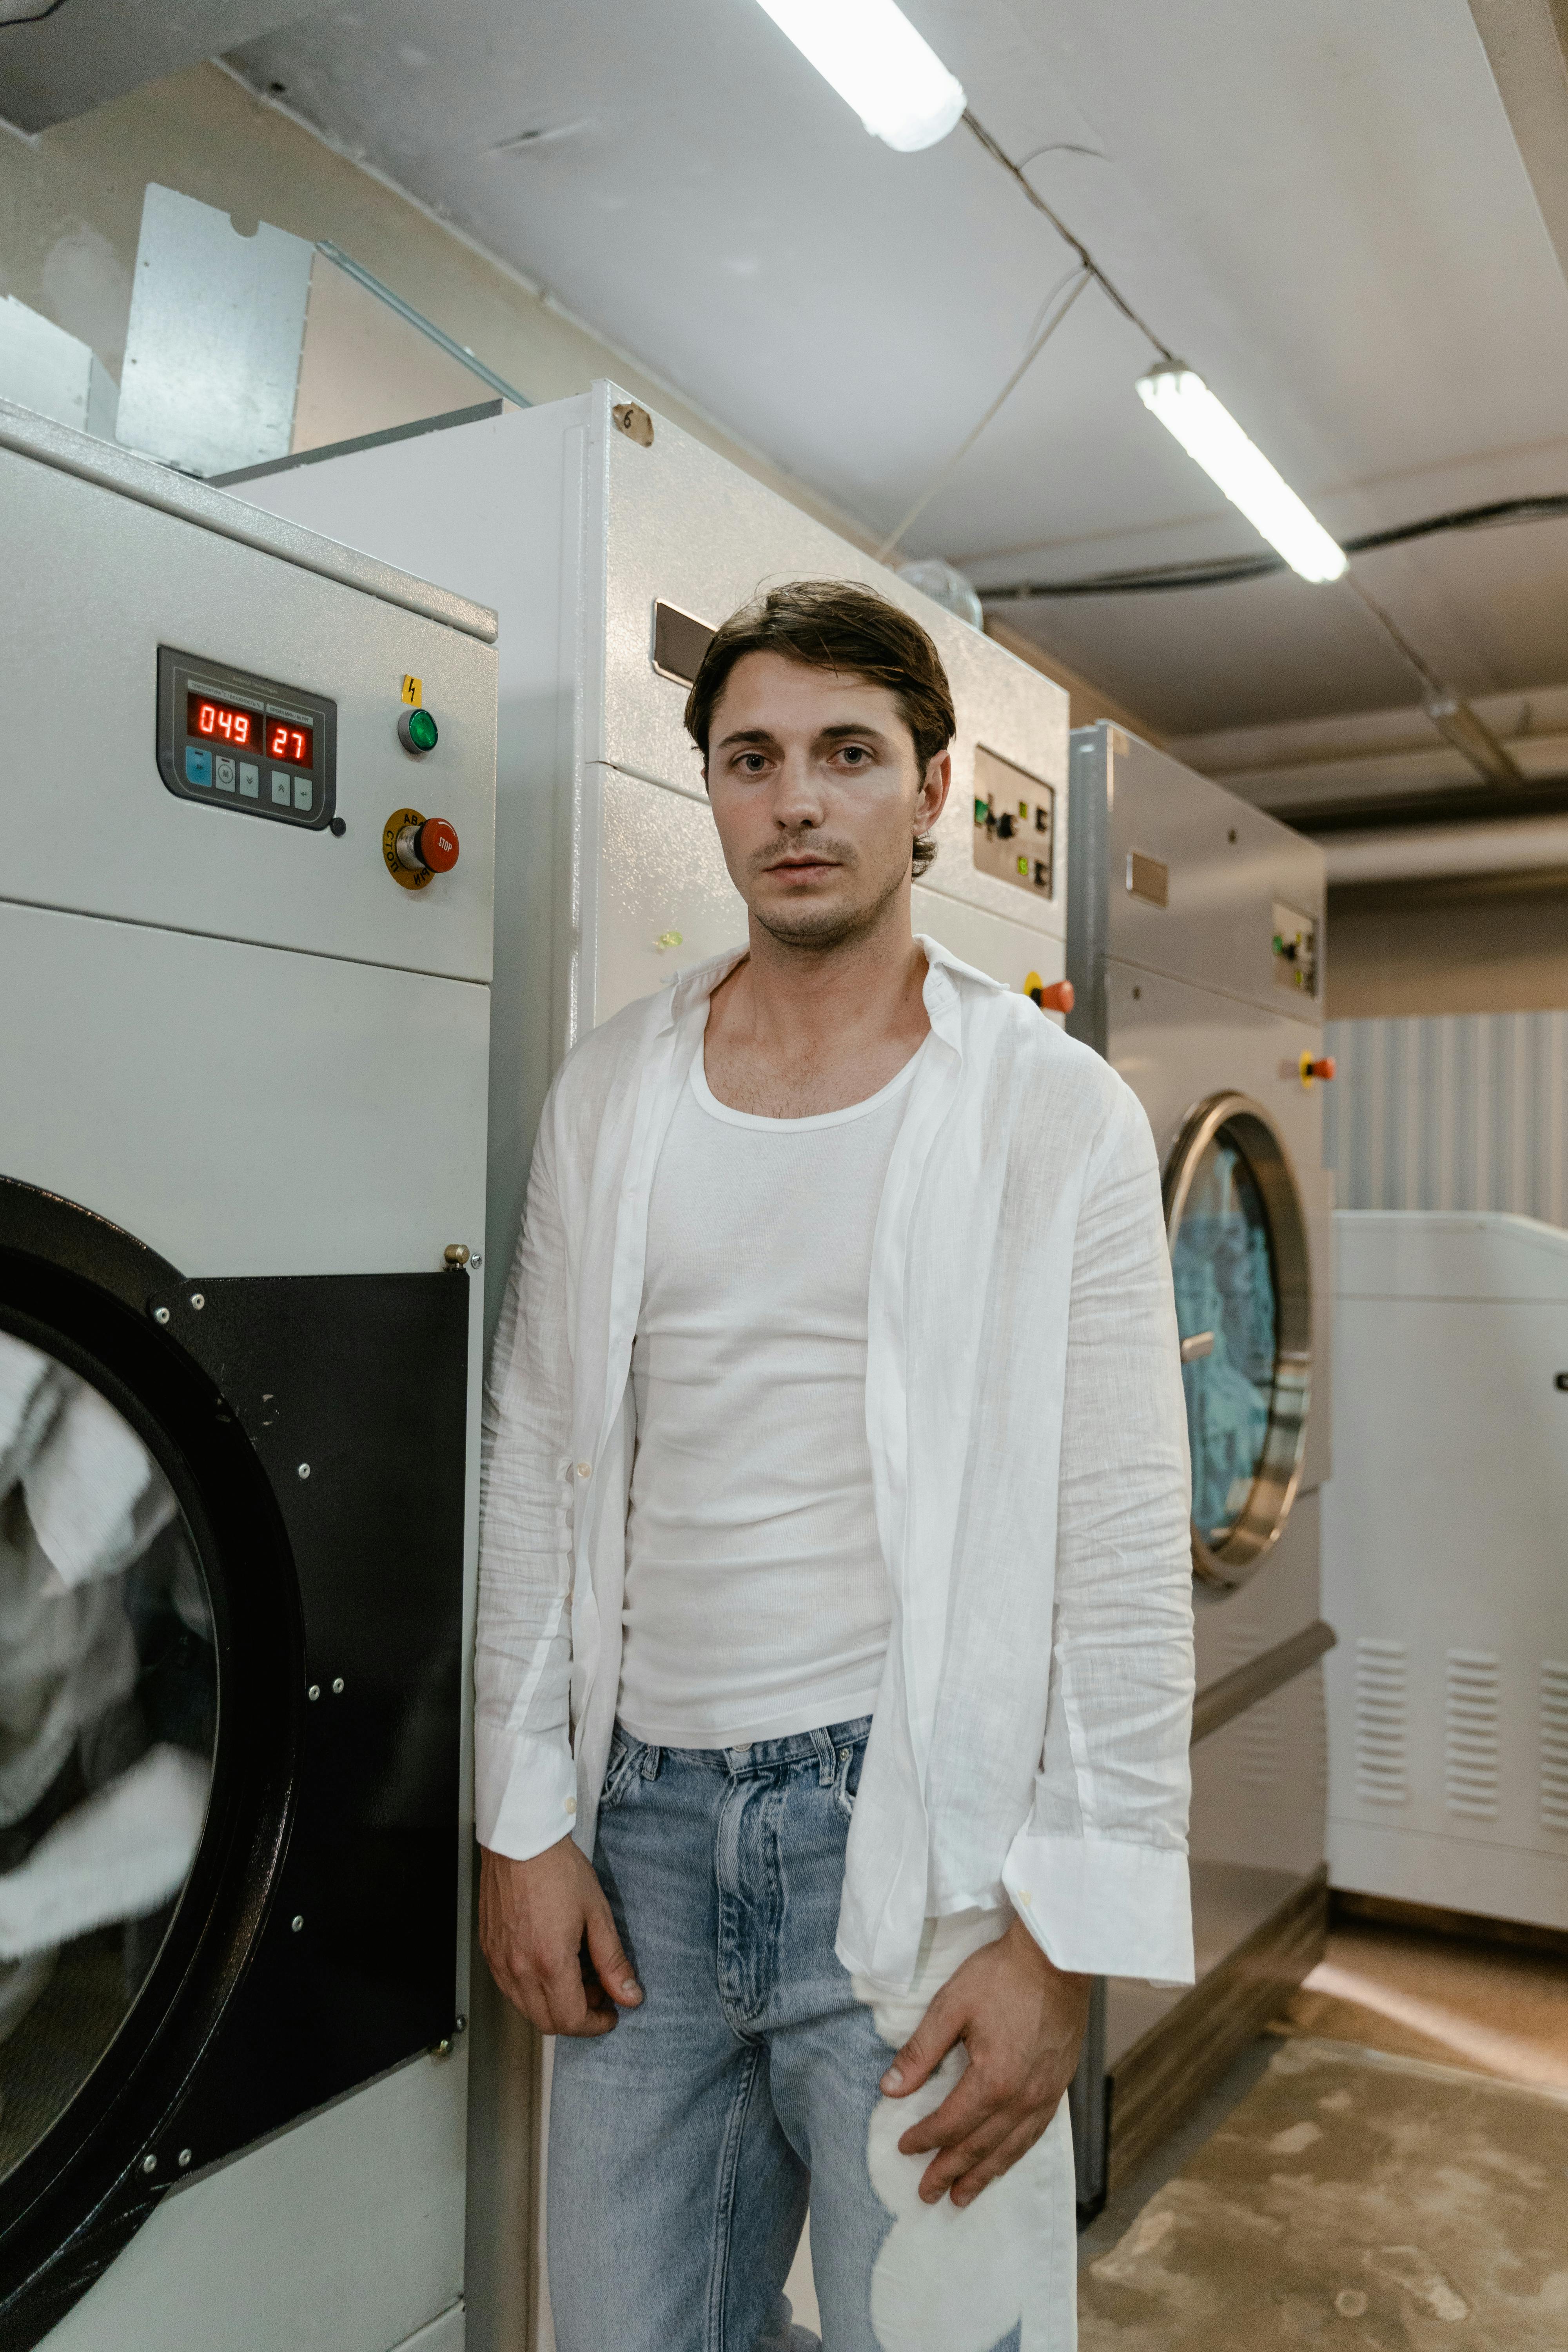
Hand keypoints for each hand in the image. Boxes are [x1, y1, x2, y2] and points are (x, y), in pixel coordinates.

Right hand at [478, 1836, 642, 2037]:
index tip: (611, 2014)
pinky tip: (549, 1964)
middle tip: (598, 1992)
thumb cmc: (558, 1869)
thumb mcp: (596, 1913)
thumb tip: (630, 1996)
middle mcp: (518, 1969)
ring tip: (576, 1975)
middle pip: (547, 2022)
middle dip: (577, 2017)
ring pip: (526, 2008)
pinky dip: (531, 1990)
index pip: (570, 2021)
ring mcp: (499, 1961)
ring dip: (553, 2005)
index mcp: (548, 1963)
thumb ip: (612, 1961)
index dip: (595, 2025)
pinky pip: (509, 1988)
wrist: (519, 1840)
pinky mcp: (489, 1950)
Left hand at [880, 1915, 1089, 2207]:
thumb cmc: (1002, 1976)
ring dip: (984, 2175)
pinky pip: (1035, 2133)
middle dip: (950, 2171)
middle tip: (928, 2194)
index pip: (951, 2123)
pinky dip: (1014, 2154)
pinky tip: (1004, 2160)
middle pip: (980, 2146)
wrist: (1058, 1958)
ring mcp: (1045, 2095)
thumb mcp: (951, 2006)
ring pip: (1009, 2148)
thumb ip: (921, 2051)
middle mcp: (1022, 2098)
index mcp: (993, 2080)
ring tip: (962, 2196)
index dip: (925, 2138)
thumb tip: (890, 2088)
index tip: (904, 2147)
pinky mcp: (1059, 2086)